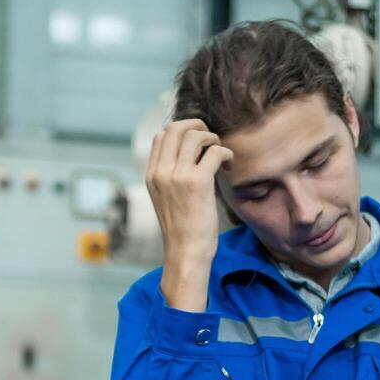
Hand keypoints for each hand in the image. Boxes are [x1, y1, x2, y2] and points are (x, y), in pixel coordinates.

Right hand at [147, 119, 232, 312]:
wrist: (185, 253)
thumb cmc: (182, 230)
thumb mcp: (166, 199)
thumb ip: (170, 177)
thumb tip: (189, 155)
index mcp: (152, 175)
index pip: (162, 135)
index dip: (182, 131)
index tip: (198, 144)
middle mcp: (161, 172)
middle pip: (176, 127)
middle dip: (198, 126)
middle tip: (211, 141)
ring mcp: (177, 176)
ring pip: (195, 135)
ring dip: (213, 139)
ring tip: (221, 156)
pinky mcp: (197, 182)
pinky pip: (215, 151)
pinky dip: (226, 153)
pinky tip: (228, 165)